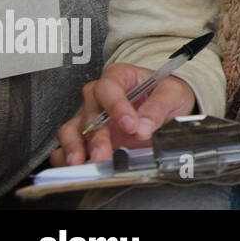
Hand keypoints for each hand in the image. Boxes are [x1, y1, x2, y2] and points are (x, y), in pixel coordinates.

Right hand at [50, 63, 195, 166]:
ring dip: (76, 147)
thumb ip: (159, 107)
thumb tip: (144, 126)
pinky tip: (77, 165)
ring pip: (72, 128)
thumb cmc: (165, 93)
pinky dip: (69, 155)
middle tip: (104, 152)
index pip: (108, 88)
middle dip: (96, 135)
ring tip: (84, 162)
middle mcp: (99, 95)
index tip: (131, 125)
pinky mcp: (86, 136)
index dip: (116, 107)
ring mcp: (90, 116)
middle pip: (89, 112)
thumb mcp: (172, 93)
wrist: (167, 105)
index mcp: (119, 76)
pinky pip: (67, 144)